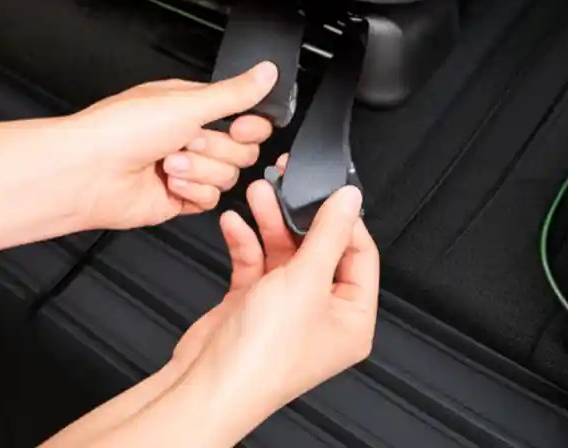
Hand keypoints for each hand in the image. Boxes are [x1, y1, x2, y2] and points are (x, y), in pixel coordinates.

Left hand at [58, 63, 278, 229]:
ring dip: (200, 170)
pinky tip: (169, 182)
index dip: (249, 125)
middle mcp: (189, 135)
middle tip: (189, 140)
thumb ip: (235, 93)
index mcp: (192, 105)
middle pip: (241, 149)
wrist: (90, 171)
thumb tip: (267, 72)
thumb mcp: (188, 102)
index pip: (244, 115)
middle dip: (217, 148)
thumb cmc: (121, 129)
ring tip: (169, 162)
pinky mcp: (179, 197)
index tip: (239, 126)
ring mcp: (185, 168)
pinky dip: (192, 191)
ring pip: (227, 176)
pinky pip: (210, 200)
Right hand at [177, 177, 379, 424]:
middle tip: (287, 182)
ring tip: (259, 194)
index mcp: (352, 319)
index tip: (329, 189)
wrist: (207, 385)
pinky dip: (246, 241)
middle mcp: (322, 315)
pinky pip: (256, 263)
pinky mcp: (253, 305)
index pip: (360, 255)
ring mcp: (286, 310)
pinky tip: (236, 223)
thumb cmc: (262, 356)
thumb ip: (328, 234)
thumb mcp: (306, 281)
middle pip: (320, 249)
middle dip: (299, 215)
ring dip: (270, 222)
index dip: (344, 219)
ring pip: (285, 252)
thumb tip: (349, 199)